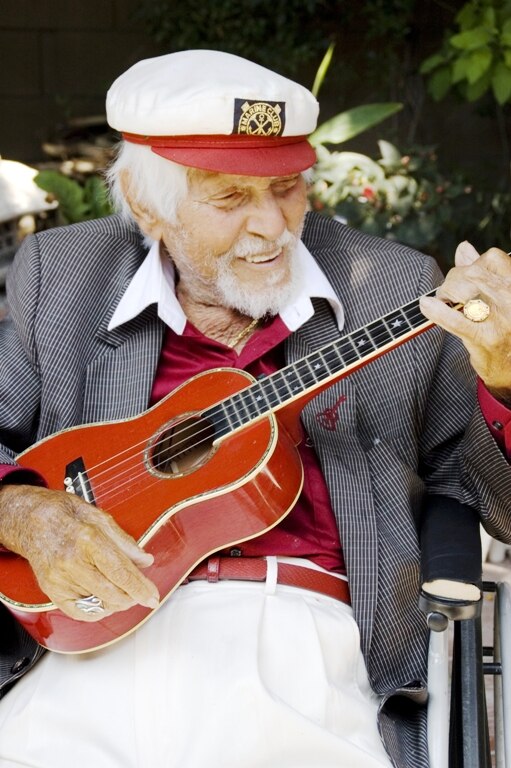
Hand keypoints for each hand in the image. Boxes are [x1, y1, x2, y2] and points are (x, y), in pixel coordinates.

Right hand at [0, 484, 159, 621]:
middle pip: (112, 593)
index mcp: (88, 539)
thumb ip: (125, 543)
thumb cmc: (66, 515)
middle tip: (140, 593)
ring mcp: (60, 579)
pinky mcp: (51, 590)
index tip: (152, 597)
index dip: (140, 588)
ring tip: (122, 591)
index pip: (121, 572)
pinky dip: (97, 610)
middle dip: (132, 597)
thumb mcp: (101, 518)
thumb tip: (145, 561)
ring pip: (98, 604)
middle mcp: (72, 562)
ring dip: (117, 602)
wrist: (32, 519)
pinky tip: (104, 600)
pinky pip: (79, 612)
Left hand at [420, 242, 510, 402]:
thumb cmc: (505, 328)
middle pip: (474, 272)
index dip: (473, 263)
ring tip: (445, 301)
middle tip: (449, 293)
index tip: (465, 276)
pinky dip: (437, 311)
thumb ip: (483, 272)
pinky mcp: (485, 339)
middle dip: (455, 278)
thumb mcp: (501, 298)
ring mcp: (501, 320)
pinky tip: (426, 305)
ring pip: (464, 290)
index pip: (493, 258)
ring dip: (447, 292)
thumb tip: (463, 248)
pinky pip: (456, 320)